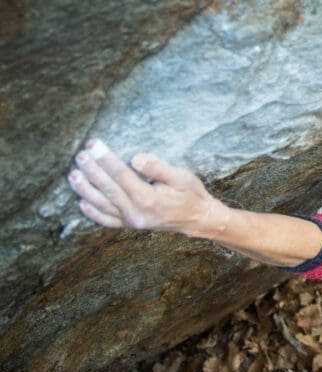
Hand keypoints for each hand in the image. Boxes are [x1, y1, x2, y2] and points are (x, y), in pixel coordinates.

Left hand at [67, 139, 227, 237]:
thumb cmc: (191, 194)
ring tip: (73, 174)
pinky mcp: (130, 226)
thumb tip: (136, 158)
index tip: (94, 145)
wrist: (198, 218)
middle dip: (92, 171)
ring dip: (85, 190)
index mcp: (149, 198)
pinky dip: (92, 213)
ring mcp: (132, 221)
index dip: (106, 159)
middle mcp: (137, 212)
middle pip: (108, 189)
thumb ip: (158, 167)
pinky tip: (82, 201)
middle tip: (81, 155)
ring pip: (102, 206)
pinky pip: (107, 221)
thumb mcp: (182, 177)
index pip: (121, 175)